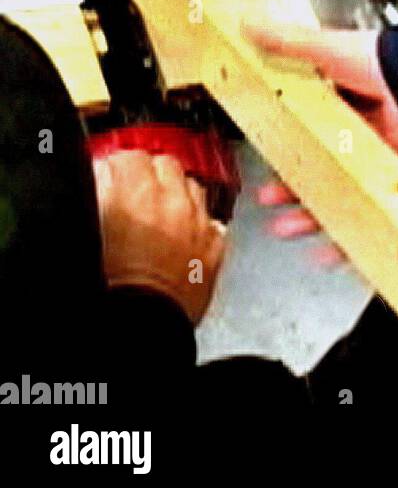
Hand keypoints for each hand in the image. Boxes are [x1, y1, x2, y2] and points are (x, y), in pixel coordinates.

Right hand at [94, 149, 226, 324]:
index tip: (112, 176)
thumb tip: (102, 179)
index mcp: (136, 193)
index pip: (130, 157)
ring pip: (193, 187)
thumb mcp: (91, 231)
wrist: (141, 330)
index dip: (118, 167)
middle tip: (136, 192)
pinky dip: (198, 224)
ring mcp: (199, 222)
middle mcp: (174, 201)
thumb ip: (98, 196)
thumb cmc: (112, 291)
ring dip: (177, 194)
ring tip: (161, 214)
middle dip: (151, 174)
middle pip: (166, 164)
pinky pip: (212, 221)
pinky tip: (184, 237)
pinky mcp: (215, 247)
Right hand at [244, 25, 397, 259]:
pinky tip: (331, 249)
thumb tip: (250, 26)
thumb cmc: (379, 60)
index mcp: (336, 103)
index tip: (263, 165)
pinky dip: (350, 232)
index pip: (301, 133)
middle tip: (270, 199)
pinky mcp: (389, 172)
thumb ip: (286, 42)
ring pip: (337, 192)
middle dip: (291, 190)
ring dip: (312, 214)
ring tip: (288, 227)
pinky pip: (367, 207)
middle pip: (317, 169)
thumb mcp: (322, 49)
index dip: (281, 152)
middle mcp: (354, 130)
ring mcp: (371, 154)